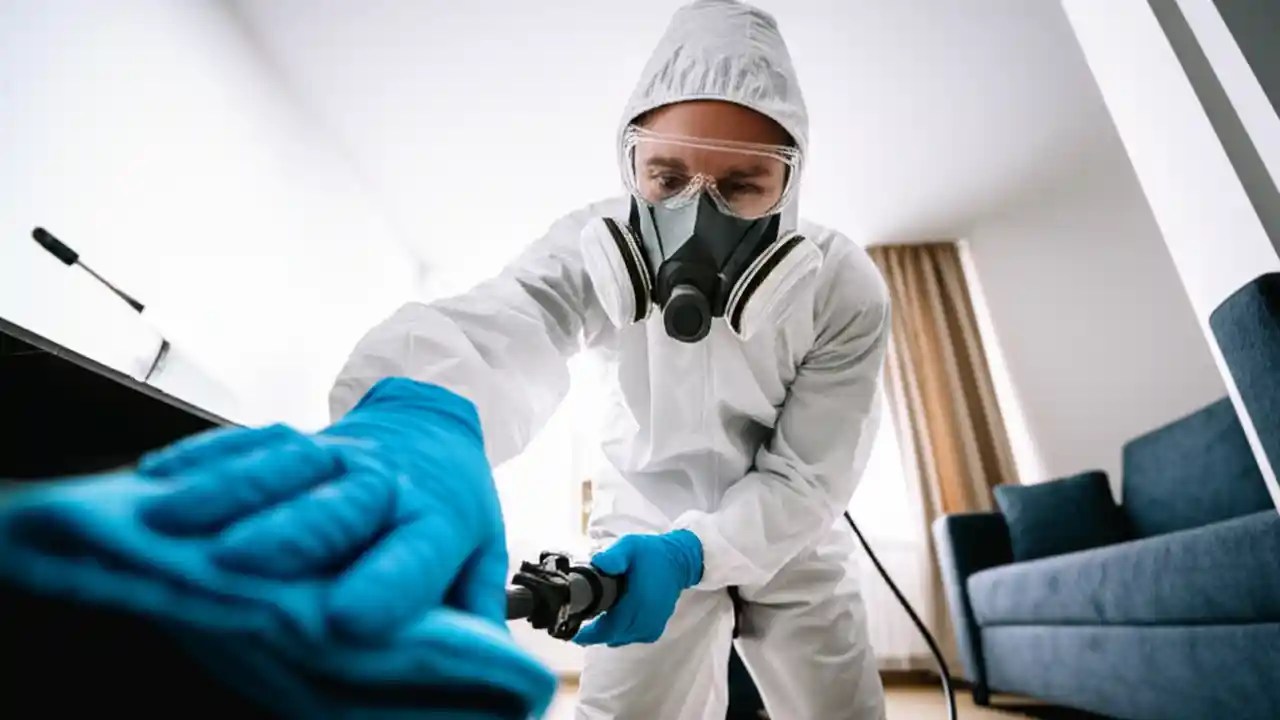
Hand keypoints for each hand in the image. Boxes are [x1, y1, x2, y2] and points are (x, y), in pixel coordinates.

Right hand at [137, 377, 505, 640]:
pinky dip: (200, 461)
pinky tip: (155, 481)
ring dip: (225, 491)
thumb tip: (476, 687)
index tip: (349, 618)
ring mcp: (335, 456)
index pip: (415, 556)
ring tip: (166, 520)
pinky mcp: (293, 438)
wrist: (432, 432)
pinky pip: (245, 443)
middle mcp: (385, 485)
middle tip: (236, 559)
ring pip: (281, 467)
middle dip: (288, 531)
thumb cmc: (448, 518)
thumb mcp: (475, 566)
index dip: (385, 584)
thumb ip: (467, 620)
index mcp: (436, 521)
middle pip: (338, 506)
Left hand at [573, 530, 702, 646]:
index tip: (572, 631)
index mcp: (637, 604)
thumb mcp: (629, 546)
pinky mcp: (654, 631)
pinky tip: (614, 616)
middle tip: (580, 616)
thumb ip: (614, 556)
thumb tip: (598, 563)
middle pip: (611, 636)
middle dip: (594, 632)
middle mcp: (645, 621)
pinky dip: (620, 631)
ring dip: (607, 631)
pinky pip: (630, 637)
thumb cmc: (650, 554)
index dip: (587, 634)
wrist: (678, 562)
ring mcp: (650, 628)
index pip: (607, 630)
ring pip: (620, 639)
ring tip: (595, 615)